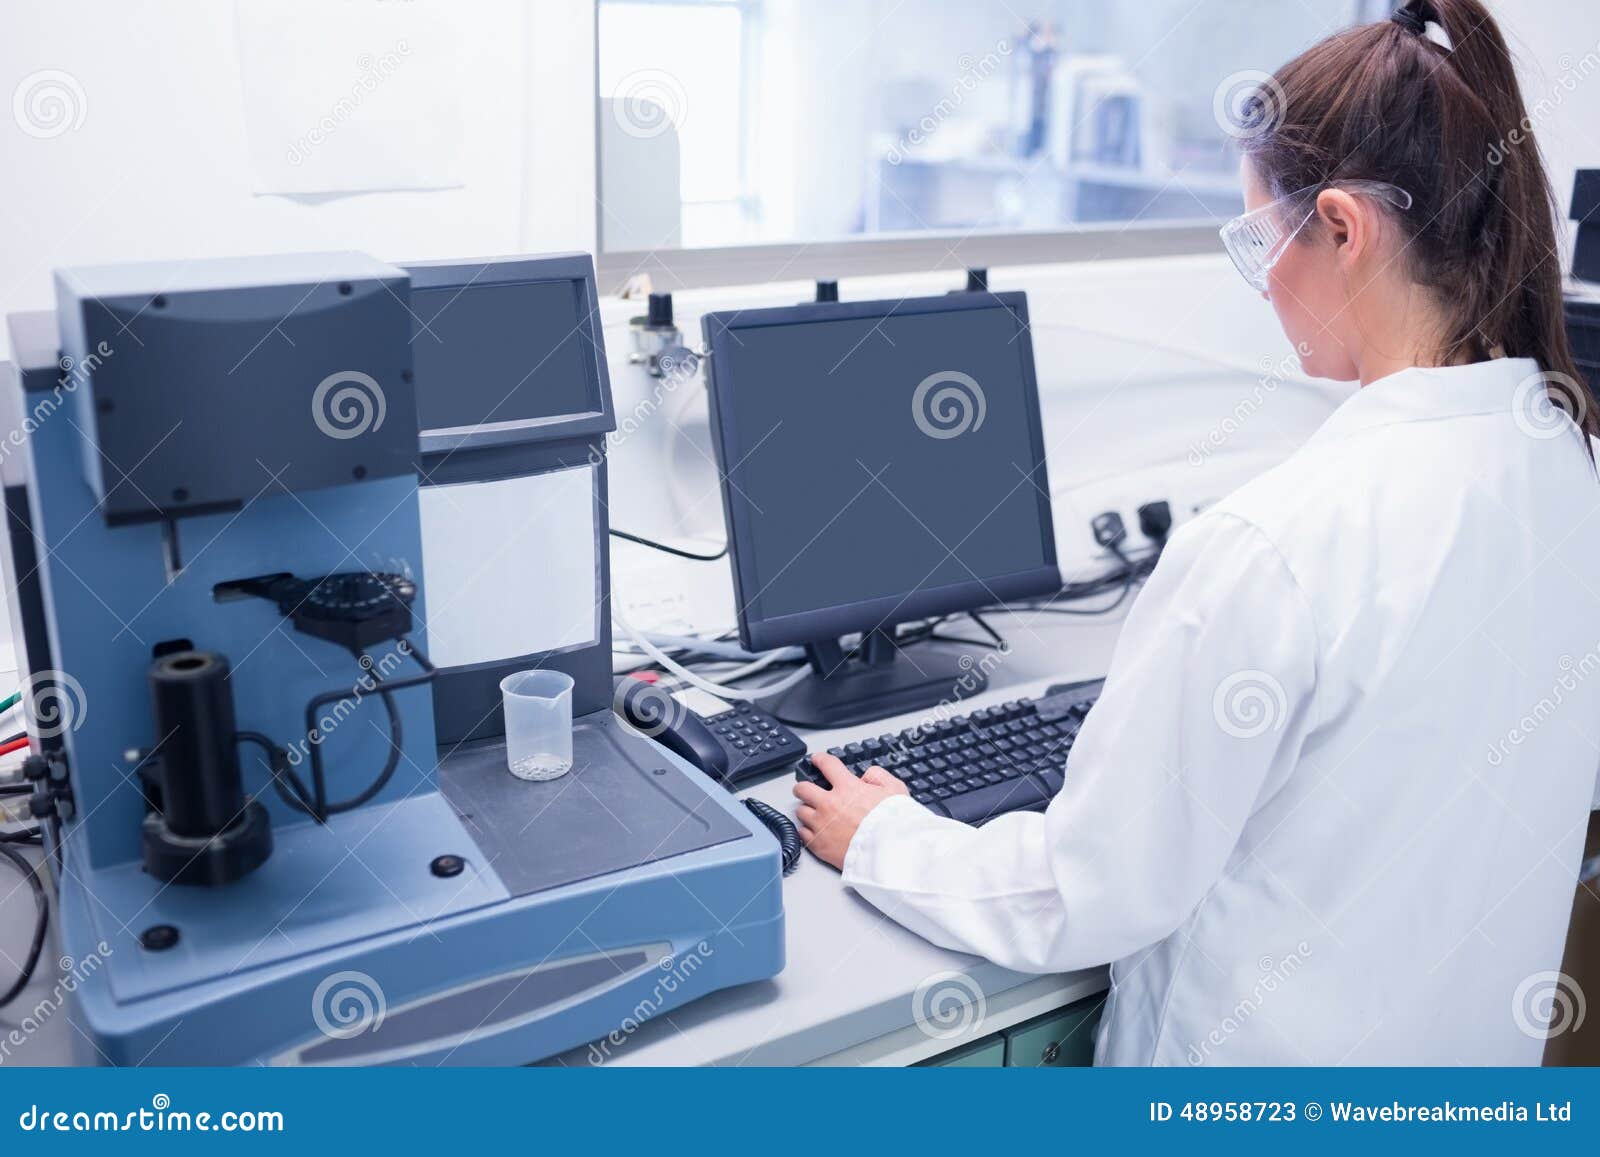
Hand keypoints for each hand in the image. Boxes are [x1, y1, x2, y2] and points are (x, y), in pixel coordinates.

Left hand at [793, 753, 908, 869]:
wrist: (889, 852)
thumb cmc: (893, 824)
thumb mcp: (895, 790)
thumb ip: (878, 776)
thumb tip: (867, 776)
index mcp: (847, 788)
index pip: (827, 765)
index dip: (820, 759)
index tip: (817, 760)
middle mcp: (829, 804)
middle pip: (802, 788)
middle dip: (803, 786)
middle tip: (806, 788)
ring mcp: (821, 825)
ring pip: (800, 811)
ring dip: (806, 810)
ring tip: (813, 813)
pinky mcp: (818, 845)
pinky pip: (802, 833)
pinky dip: (807, 830)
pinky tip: (814, 830)